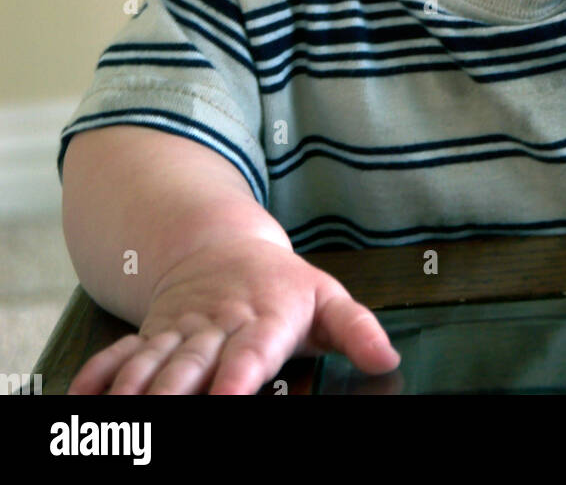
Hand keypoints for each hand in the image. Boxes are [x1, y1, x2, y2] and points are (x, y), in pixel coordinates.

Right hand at [66, 236, 399, 395]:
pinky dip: (98, 375)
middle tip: (162, 418)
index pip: (252, 350)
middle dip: (175, 394)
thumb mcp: (326, 298)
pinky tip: (80, 398)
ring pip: (151, 362)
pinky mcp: (152, 335)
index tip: (230, 397)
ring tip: (120, 416)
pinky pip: (119, 354)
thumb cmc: (282, 286)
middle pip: (192, 364)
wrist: (222, 246)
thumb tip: (385, 356)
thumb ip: (355, 329)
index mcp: (263, 318)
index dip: (239, 374)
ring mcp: (179, 331)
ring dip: (132, 389)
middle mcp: (216, 326)